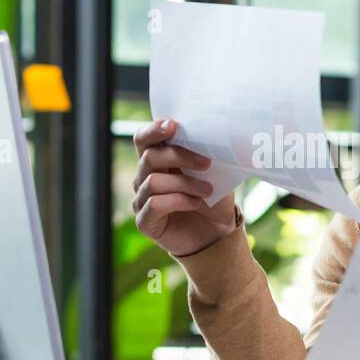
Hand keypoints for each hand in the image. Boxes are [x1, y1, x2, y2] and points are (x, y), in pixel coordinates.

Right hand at [132, 118, 236, 256]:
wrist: (217, 233)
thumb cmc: (213, 199)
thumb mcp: (213, 172)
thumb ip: (204, 154)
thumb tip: (211, 134)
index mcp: (158, 160)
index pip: (144, 139)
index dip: (154, 130)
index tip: (173, 125)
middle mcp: (143, 177)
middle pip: (150, 156)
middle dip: (180, 156)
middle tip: (206, 164)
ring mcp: (141, 200)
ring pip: (154, 181)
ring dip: (186, 184)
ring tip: (207, 191)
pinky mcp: (144, 221)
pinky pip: (154, 204)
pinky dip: (178, 201)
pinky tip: (195, 203)